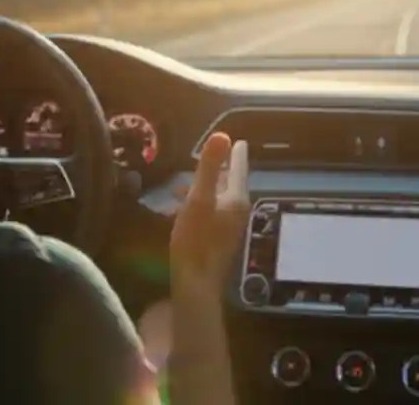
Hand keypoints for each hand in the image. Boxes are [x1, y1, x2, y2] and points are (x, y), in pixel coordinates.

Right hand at [170, 132, 248, 292]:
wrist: (196, 283)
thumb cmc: (196, 239)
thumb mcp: (198, 199)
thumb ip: (209, 168)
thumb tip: (222, 135)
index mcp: (236, 198)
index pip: (239, 167)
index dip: (236, 153)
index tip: (239, 140)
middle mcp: (237, 211)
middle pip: (230, 183)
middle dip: (218, 170)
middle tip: (207, 158)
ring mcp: (229, 227)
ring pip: (219, 199)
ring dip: (204, 188)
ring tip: (181, 184)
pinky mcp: (219, 240)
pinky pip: (211, 213)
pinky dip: (199, 205)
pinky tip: (180, 210)